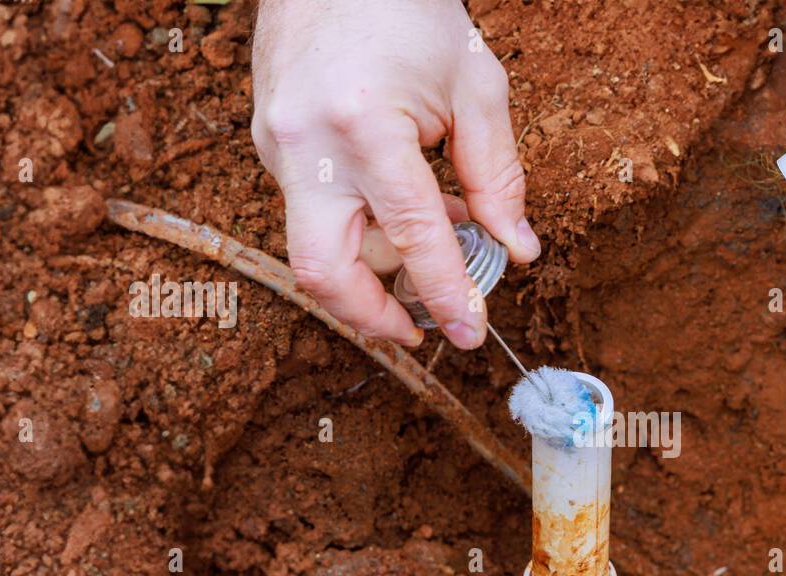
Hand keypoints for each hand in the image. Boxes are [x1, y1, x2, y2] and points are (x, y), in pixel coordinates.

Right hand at [251, 0, 540, 348]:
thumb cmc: (409, 12)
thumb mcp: (475, 88)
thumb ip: (497, 177)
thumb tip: (518, 249)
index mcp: (366, 127)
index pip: (413, 237)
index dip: (445, 295)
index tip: (471, 333)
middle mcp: (309, 146)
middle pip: (325, 271)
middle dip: (373, 317)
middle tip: (420, 330)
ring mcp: (277, 146)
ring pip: (313, 248)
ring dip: (372, 271)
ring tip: (431, 255)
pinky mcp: (268, 143)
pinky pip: (311, 211)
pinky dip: (358, 230)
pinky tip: (404, 212)